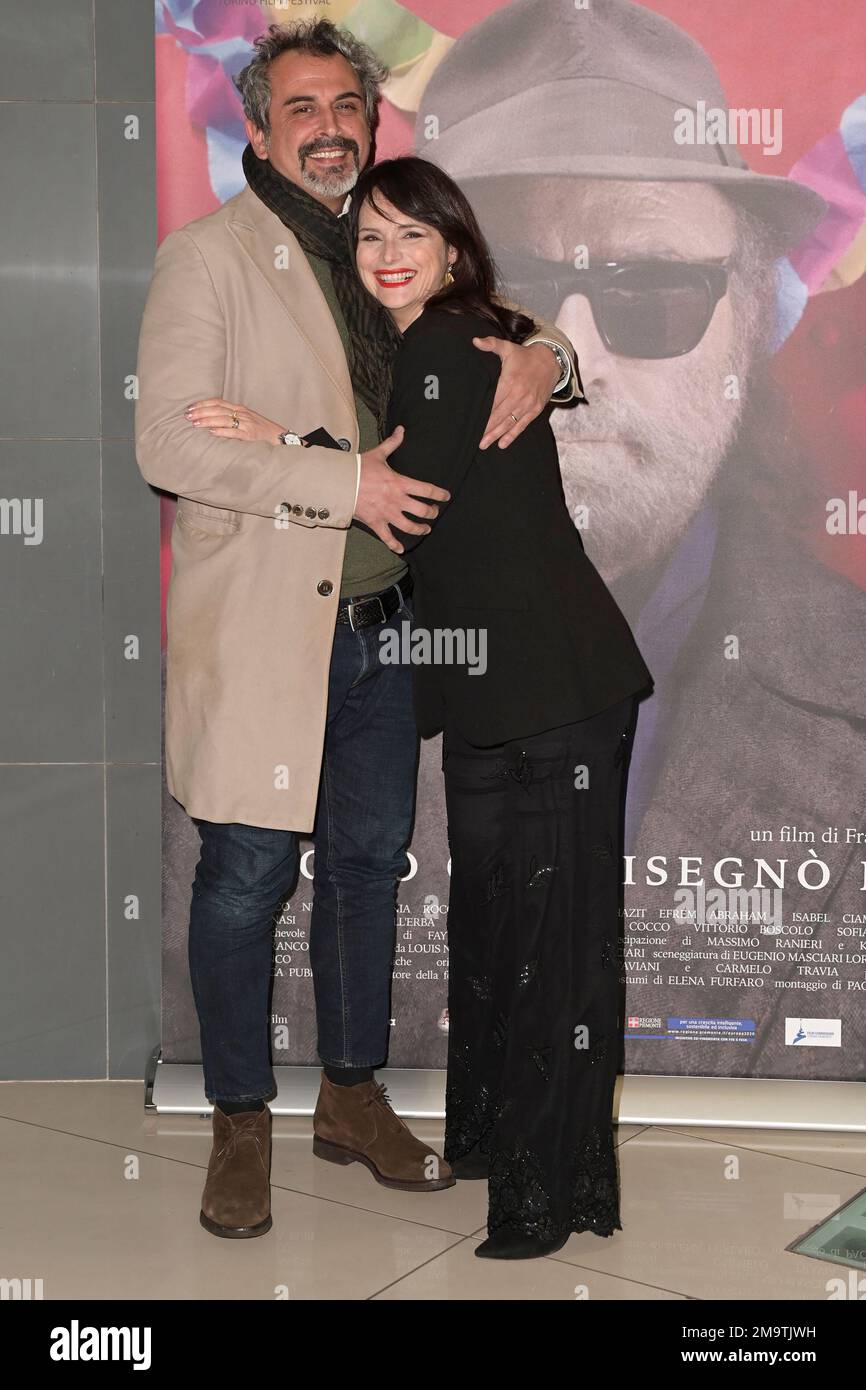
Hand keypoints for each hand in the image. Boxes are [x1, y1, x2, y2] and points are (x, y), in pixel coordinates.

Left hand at [184, 397, 284, 443]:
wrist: (279, 437)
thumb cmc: (260, 431)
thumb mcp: (245, 420)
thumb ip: (230, 419)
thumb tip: (210, 423)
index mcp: (239, 408)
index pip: (217, 402)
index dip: (202, 404)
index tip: (190, 407)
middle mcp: (242, 413)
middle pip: (217, 409)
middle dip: (200, 411)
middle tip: (187, 416)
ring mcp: (246, 423)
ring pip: (223, 419)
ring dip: (207, 421)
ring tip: (195, 423)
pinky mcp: (250, 435)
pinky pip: (234, 432)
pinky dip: (222, 431)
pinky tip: (212, 432)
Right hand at [354, 425, 450, 554]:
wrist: (340, 483)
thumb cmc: (358, 468)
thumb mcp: (378, 454)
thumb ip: (393, 443)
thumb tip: (401, 429)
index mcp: (400, 483)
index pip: (427, 490)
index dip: (440, 494)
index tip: (446, 496)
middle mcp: (397, 500)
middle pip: (423, 511)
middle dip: (432, 513)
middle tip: (434, 513)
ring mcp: (387, 513)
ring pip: (410, 527)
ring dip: (420, 529)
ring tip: (425, 529)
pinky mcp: (376, 523)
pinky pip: (388, 538)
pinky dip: (395, 545)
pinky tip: (401, 549)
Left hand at [473, 339, 560, 448]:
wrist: (551, 361)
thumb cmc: (525, 356)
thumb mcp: (508, 348)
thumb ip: (491, 344)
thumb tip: (475, 341)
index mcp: (510, 381)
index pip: (493, 402)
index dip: (483, 415)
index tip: (472, 424)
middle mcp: (519, 395)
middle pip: (499, 416)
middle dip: (487, 429)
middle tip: (476, 440)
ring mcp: (528, 404)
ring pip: (509, 422)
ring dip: (496, 435)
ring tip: (484, 445)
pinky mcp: (535, 409)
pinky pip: (522, 424)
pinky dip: (512, 435)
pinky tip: (503, 444)